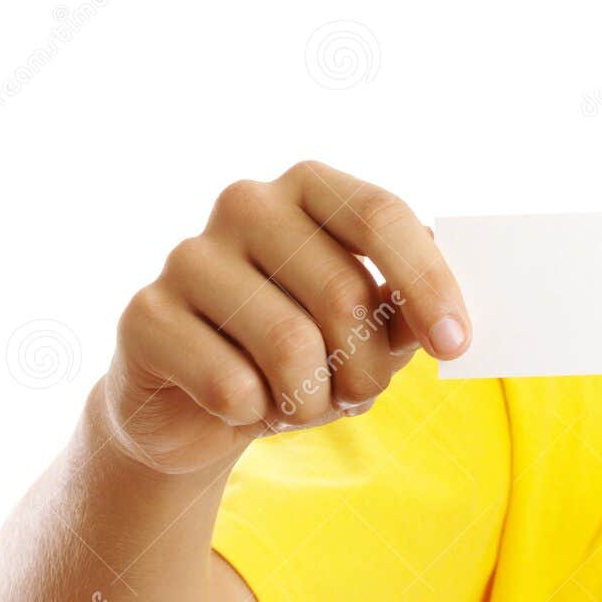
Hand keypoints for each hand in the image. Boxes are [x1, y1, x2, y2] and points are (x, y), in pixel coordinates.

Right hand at [95, 160, 469, 473]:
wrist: (197, 404)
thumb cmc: (302, 350)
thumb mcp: (368, 330)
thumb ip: (406, 311)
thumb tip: (446, 312)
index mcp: (310, 189)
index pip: (383, 215)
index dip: (429, 283)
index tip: (456, 345)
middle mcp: (246, 204)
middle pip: (345, 293)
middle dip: (369, 367)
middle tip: (361, 392)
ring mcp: (188, 255)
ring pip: (291, 344)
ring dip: (314, 397)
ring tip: (304, 401)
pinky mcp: (145, 314)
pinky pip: (232, 384)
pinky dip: (257, 412)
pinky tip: (244, 405)